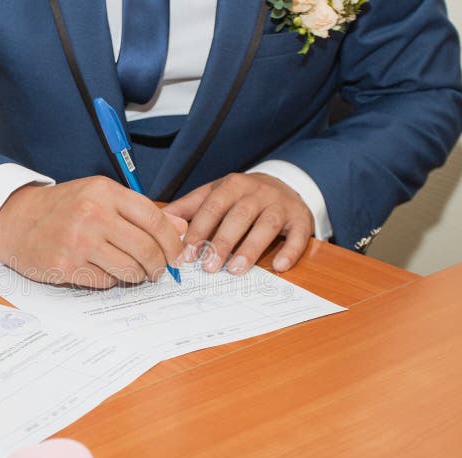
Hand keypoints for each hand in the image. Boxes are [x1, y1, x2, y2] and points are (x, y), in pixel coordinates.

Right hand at [0, 176, 185, 288]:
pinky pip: (105, 281)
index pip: (154, 219)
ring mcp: (78, 241)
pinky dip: (110, 280)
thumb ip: (140, 211)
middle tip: (158, 270)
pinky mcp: (65, 266)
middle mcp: (92, 214)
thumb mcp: (100, 196)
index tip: (177, 255)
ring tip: (133, 272)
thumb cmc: (63, 208)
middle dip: (158, 265)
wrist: (15, 220)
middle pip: (146, 248)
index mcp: (104, 192)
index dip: (172, 241)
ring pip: (129, 269)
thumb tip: (181, 228)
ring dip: (137, 276)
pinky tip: (101, 270)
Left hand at [163, 172, 312, 274]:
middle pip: (239, 216)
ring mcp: (281, 205)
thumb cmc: (241, 196)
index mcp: (232, 185)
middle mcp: (258, 192)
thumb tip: (160, 220)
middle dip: (222, 242)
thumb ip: (188, 207)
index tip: (186, 255)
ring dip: (251, 249)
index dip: (199, 231)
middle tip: (208, 267)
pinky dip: (290, 251)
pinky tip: (279, 267)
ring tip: (236, 270)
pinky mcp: (301, 219)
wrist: (283, 184)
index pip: (212, 207)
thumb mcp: (215, 194)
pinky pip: (299, 235)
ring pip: (267, 225)